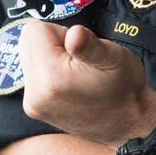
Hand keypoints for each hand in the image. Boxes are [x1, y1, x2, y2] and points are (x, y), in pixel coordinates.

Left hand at [20, 22, 155, 145]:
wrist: (127, 124)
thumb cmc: (124, 88)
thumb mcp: (115, 58)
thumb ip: (90, 45)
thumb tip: (74, 34)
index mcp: (50, 76)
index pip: (35, 30)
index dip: (61, 33)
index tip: (79, 50)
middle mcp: (35, 93)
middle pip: (28, 43)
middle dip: (53, 45)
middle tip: (79, 62)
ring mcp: (32, 104)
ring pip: (30, 58)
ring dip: (50, 59)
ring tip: (76, 73)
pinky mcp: (34, 109)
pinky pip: (33, 74)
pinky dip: (49, 73)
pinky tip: (70, 84)